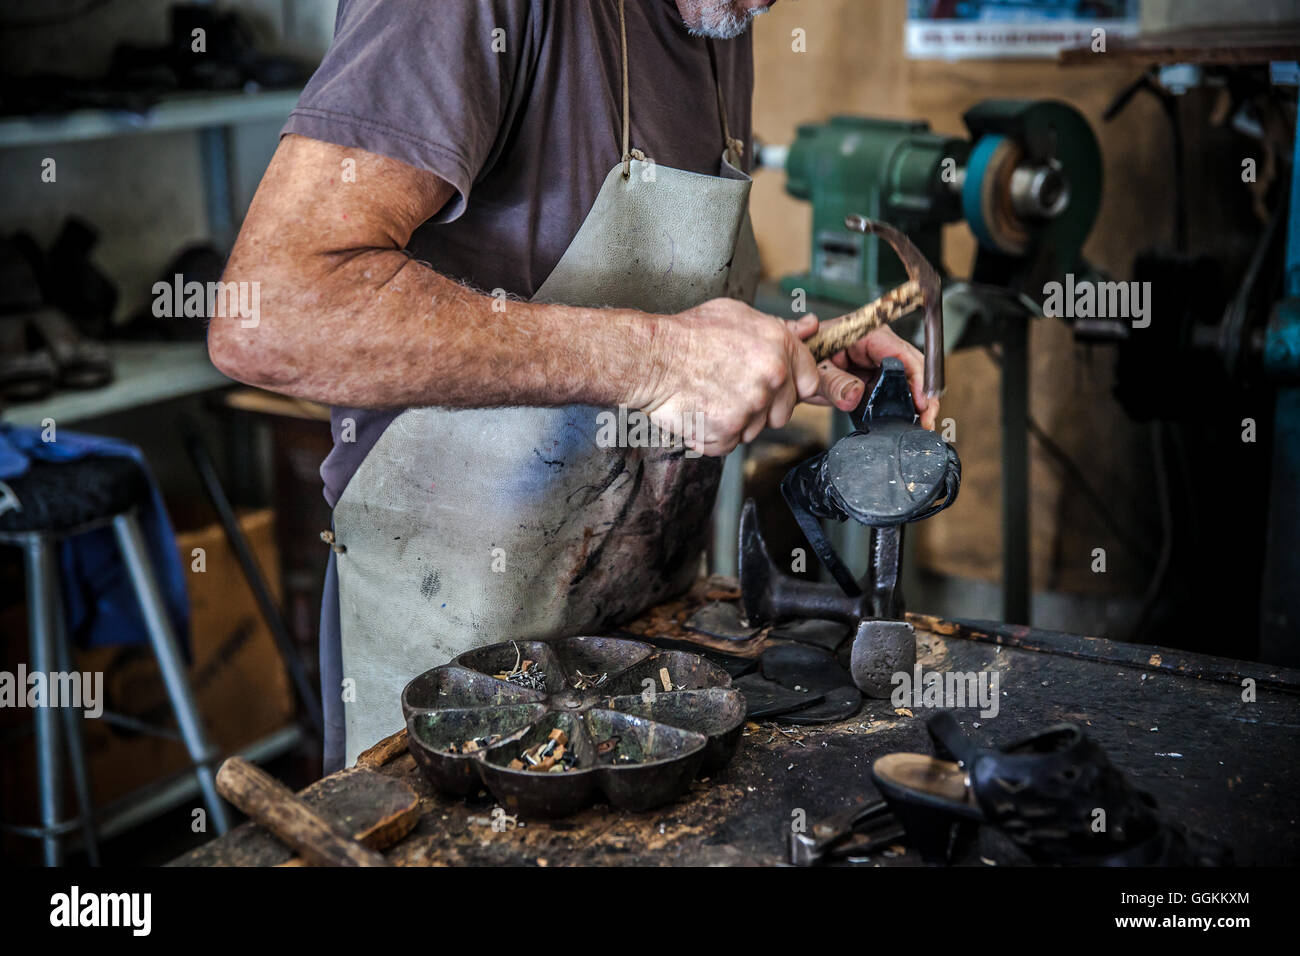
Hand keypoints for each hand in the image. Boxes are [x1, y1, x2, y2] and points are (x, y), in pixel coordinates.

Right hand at [634, 299, 822, 456]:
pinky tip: (701, 412)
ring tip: (711, 397)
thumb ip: (778, 328)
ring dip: (736, 422)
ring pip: (755, 429)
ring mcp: (752, 406)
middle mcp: (771, 376)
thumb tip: (809, 327)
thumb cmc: (688, 335)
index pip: (809, 381)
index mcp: (779, 346)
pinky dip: (714, 435)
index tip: (774, 389)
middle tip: (731, 391)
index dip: (791, 387)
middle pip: (782, 412)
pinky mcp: (729, 430)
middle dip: (762, 408)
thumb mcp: (737, 315)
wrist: (651, 358)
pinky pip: (730, 443)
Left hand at [792, 321, 939, 430]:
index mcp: (866, 334)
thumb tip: (854, 395)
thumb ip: (833, 383)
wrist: (793, 366)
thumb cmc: (802, 356)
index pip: (901, 353)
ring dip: (917, 401)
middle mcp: (878, 345)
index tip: (921, 402)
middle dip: (924, 393)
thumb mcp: (815, 371)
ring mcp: (878, 361)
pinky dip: (903, 404)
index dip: (916, 377)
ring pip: (908, 379)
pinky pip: (895, 388)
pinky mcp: (875, 376)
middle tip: (927, 419)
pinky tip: (909, 419)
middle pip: (912, 366)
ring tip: (922, 423)